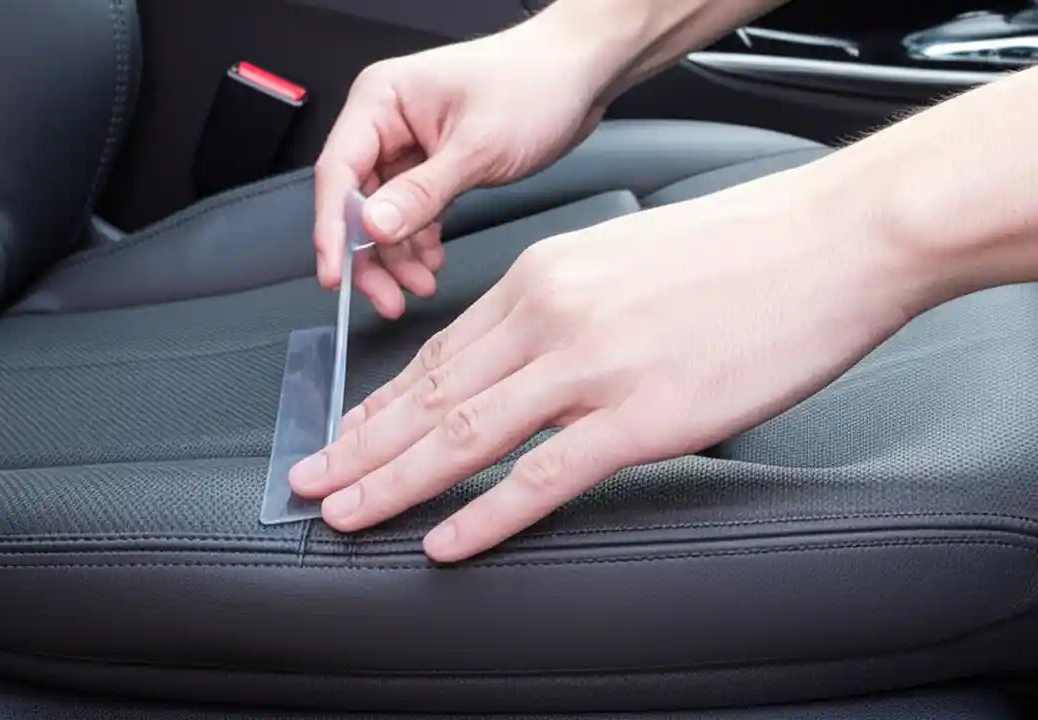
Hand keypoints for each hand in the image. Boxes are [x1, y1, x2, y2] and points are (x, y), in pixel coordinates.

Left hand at [291, 172, 926, 561]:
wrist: (832, 240)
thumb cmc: (736, 250)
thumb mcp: (620, 258)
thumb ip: (561, 306)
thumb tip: (521, 351)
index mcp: (544, 276)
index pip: (441, 352)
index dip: (383, 401)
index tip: (348, 430)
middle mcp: (551, 318)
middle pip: (431, 394)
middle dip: (361, 444)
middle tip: (312, 479)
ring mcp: (592, 369)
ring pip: (465, 435)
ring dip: (394, 481)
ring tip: (345, 512)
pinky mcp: (643, 418)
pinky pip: (542, 477)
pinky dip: (483, 516)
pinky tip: (443, 540)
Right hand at [313, 17, 615, 317]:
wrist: (579, 74)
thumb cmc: (534, 84)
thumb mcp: (476, 147)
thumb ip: (422, 193)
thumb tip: (373, 227)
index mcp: (381, 100)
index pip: (337, 172)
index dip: (331, 229)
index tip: (334, 275)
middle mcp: (387, 121)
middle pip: (355, 200)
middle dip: (370, 254)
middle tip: (387, 297)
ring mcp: (408, 144)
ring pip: (383, 214)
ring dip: (398, 255)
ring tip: (422, 284)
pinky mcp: (432, 163)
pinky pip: (411, 212)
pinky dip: (419, 241)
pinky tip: (432, 262)